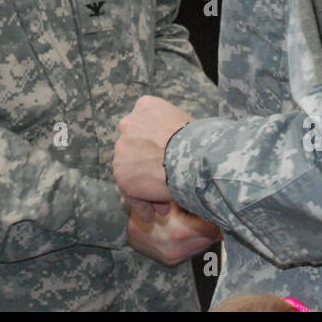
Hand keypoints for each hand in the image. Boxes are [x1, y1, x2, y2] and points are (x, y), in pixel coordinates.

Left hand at [115, 95, 194, 217]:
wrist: (192, 156)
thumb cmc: (199, 141)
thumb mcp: (186, 126)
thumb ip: (172, 135)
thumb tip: (172, 158)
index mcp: (146, 106)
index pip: (147, 129)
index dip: (157, 150)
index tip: (167, 165)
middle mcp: (128, 124)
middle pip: (137, 152)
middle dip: (150, 170)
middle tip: (164, 187)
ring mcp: (122, 148)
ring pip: (133, 172)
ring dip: (146, 189)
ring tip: (162, 207)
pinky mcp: (121, 172)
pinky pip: (131, 192)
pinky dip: (140, 204)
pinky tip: (152, 215)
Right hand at [127, 203, 221, 266]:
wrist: (121, 228)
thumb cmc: (145, 209)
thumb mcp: (167, 200)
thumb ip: (188, 200)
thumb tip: (211, 196)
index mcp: (180, 232)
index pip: (213, 228)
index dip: (218, 216)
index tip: (220, 207)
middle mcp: (179, 249)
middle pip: (212, 238)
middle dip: (215, 224)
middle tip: (216, 211)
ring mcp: (176, 257)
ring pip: (205, 245)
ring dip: (207, 233)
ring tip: (206, 219)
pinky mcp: (172, 261)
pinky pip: (194, 250)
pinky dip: (197, 240)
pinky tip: (194, 228)